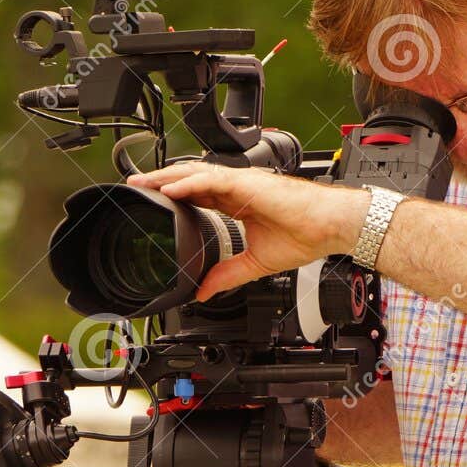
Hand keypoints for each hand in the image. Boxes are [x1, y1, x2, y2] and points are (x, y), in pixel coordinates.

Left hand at [125, 161, 368, 300]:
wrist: (331, 227)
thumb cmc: (306, 236)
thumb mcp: (256, 262)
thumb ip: (229, 274)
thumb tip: (205, 291)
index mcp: (239, 202)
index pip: (198, 194)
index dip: (173, 196)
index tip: (152, 204)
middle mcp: (237, 188)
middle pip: (190, 180)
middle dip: (161, 183)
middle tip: (136, 189)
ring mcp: (241, 183)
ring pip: (195, 174)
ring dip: (167, 178)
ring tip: (143, 184)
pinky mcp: (248, 184)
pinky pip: (211, 181)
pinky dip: (188, 184)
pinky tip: (170, 190)